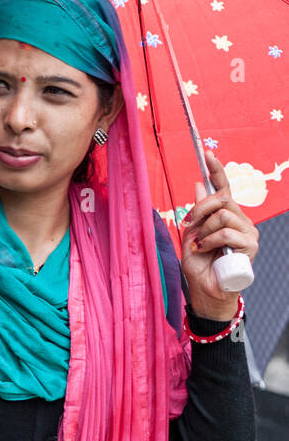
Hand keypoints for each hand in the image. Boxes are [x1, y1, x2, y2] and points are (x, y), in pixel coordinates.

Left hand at [180, 149, 258, 321]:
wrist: (204, 287)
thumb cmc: (199, 262)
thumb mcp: (191, 232)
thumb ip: (197, 211)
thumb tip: (200, 185)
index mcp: (225, 215)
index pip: (223, 188)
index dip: (216, 170)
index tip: (207, 153)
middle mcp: (240, 220)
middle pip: (222, 198)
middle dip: (201, 208)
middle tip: (189, 222)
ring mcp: (248, 232)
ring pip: (223, 215)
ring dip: (204, 230)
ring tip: (200, 244)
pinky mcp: (251, 245)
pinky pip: (226, 232)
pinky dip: (209, 240)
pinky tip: (205, 249)